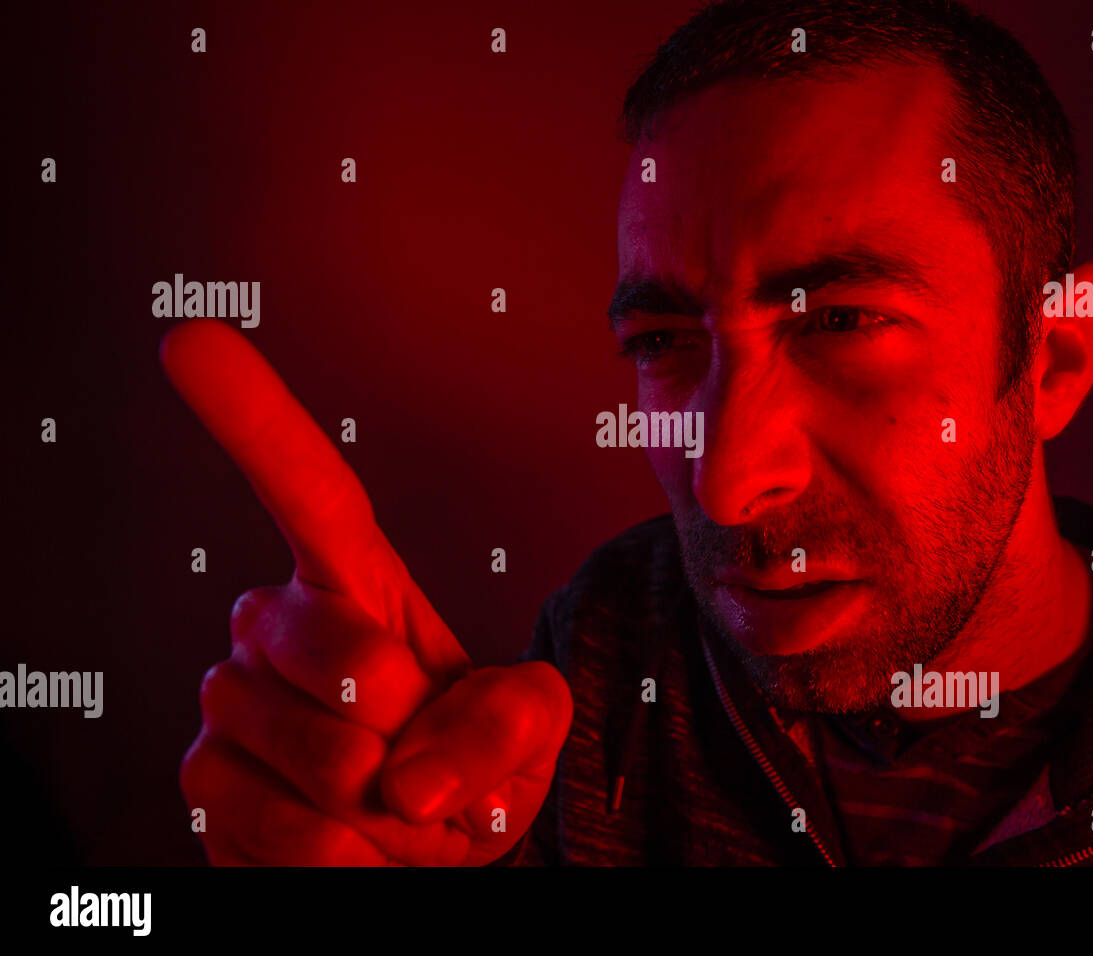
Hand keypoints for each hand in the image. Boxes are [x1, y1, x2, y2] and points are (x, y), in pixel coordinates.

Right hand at [164, 319, 570, 864]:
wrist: (423, 841)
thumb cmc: (470, 758)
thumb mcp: (531, 724)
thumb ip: (506, 726)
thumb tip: (408, 776)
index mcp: (354, 580)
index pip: (305, 489)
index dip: (249, 416)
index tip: (190, 339)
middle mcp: (272, 627)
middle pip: (350, 667)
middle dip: (421, 733)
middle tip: (427, 759)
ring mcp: (229, 706)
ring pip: (325, 763)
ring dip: (391, 810)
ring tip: (396, 805)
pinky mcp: (204, 787)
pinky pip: (288, 837)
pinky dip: (352, 861)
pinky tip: (356, 844)